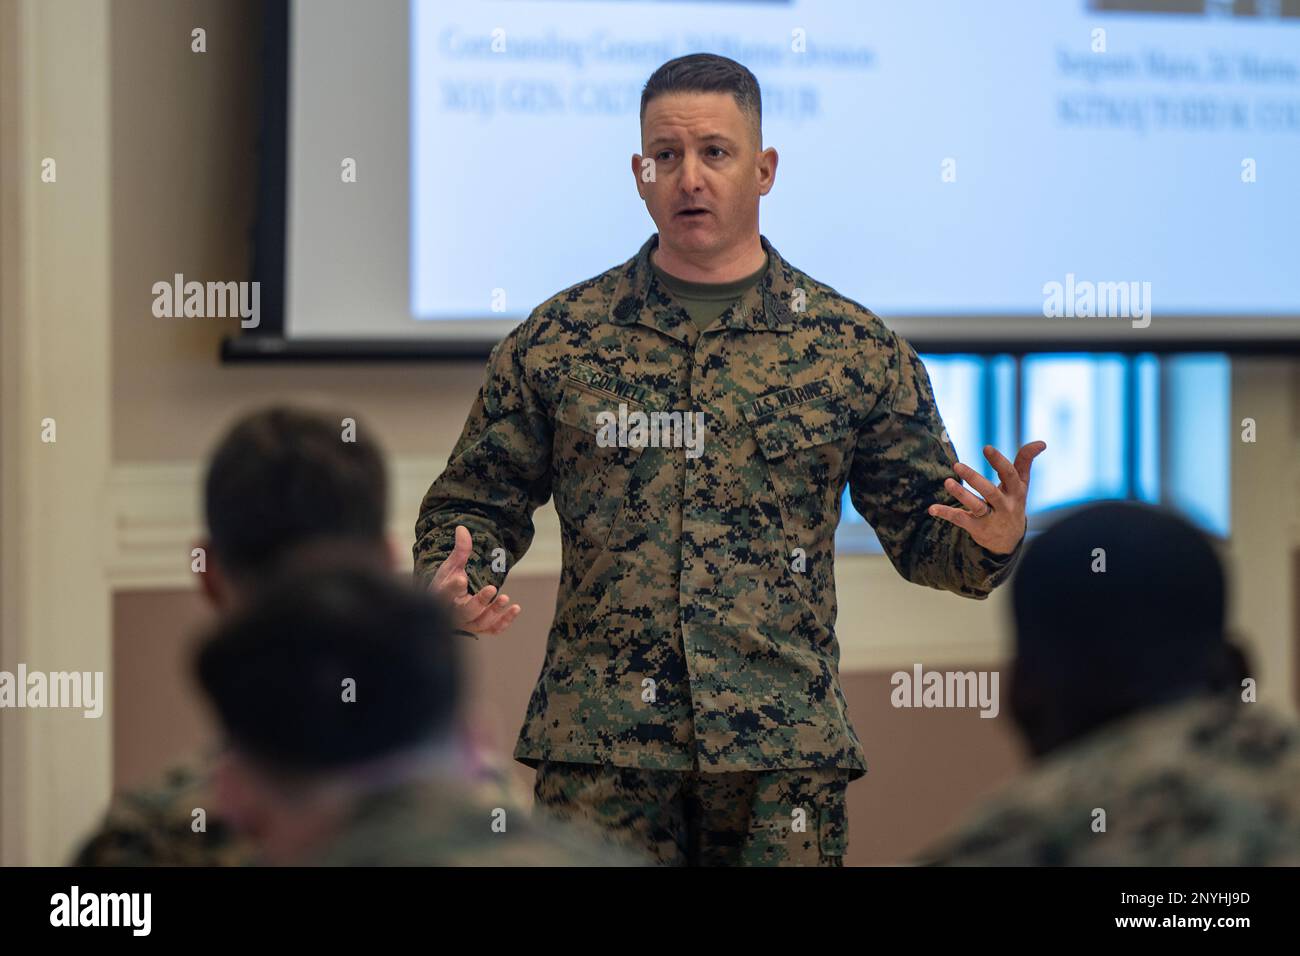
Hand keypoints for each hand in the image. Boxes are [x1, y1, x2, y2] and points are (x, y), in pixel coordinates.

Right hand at [429, 525, 521, 634]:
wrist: (448, 607)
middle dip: (479, 602)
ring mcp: (467, 624)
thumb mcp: (451, 566)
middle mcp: (453, 614)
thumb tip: (462, 528)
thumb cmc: (448, 583)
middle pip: (464, 612)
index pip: (444, 595)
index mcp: (440, 597)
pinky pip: (492, 629)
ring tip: (506, 598)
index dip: (452, 588)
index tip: (462, 579)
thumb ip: (459, 550)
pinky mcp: (480, 628)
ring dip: (494, 611)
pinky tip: (516, 608)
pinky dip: (505, 621)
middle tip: (493, 588)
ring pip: (480, 623)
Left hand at [928, 441, 1045, 554]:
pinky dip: (946, 513)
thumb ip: (1026, 461)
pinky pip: (961, 520)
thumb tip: (1041, 442)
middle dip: (974, 478)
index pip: (1010, 475)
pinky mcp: (977, 528)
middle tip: (957, 465)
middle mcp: (1004, 505)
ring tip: (947, 482)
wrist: (1009, 540)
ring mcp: (990, 518)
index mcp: (1016, 491)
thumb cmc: (1013, 502)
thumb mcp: (1022, 484)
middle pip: (990, 491)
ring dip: (960, 494)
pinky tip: (932, 509)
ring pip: (976, 506)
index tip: (986, 448)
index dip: (999, 461)